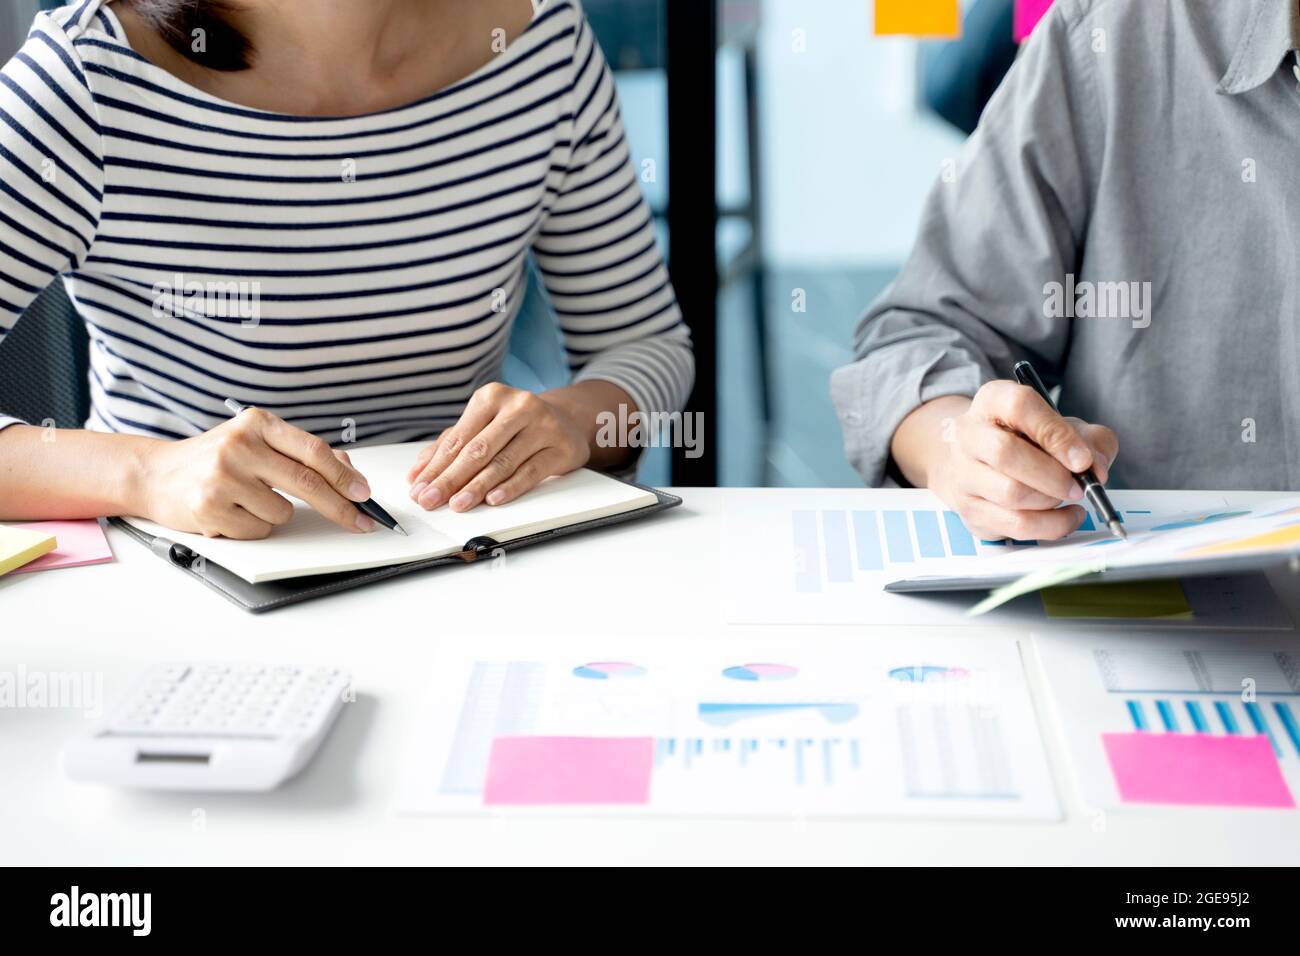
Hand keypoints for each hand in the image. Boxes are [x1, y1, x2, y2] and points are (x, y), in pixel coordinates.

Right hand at [138, 407, 374, 538]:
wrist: (154, 474)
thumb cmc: (213, 458)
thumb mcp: (256, 442)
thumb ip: (300, 453)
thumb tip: (349, 473)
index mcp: (256, 423)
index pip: (314, 451)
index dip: (344, 476)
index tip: (364, 493)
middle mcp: (239, 445)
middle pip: (307, 482)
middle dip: (340, 507)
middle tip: (360, 520)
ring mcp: (222, 477)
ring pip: (284, 512)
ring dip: (277, 514)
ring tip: (248, 500)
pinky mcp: (210, 507)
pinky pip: (259, 529)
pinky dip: (254, 527)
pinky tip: (232, 512)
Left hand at [407, 383, 590, 511]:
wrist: (567, 419)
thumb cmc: (517, 425)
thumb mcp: (482, 427)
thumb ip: (450, 446)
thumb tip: (418, 473)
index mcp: (491, 397)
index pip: (457, 439)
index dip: (435, 466)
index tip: (419, 489)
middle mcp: (518, 406)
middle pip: (477, 450)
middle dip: (450, 479)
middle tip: (431, 500)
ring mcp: (543, 425)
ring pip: (503, 462)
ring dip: (477, 487)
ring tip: (458, 504)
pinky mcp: (561, 447)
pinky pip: (531, 471)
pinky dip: (510, 487)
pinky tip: (493, 499)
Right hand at [923, 382, 1118, 541]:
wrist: (982, 462)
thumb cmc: (1029, 441)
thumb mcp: (1064, 427)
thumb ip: (1090, 440)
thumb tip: (1095, 470)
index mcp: (993, 401)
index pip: (1019, 407)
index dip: (1055, 434)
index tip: (1083, 459)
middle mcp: (969, 434)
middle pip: (1005, 453)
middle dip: (1053, 475)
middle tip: (1078, 485)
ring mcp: (963, 474)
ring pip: (1010, 493)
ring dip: (1051, 501)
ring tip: (1067, 496)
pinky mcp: (969, 510)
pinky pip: (1015, 525)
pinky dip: (1051, 525)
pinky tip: (1065, 516)